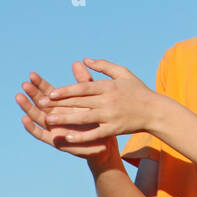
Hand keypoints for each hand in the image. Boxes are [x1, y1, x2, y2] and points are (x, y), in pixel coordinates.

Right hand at [16, 65, 116, 158]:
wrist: (105, 140)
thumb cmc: (97, 118)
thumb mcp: (91, 98)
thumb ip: (83, 82)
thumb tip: (77, 62)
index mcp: (63, 105)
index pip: (48, 92)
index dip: (40, 84)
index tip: (32, 74)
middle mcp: (55, 115)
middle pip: (40, 103)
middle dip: (32, 93)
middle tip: (24, 84)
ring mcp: (53, 128)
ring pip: (36, 116)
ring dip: (27, 107)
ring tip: (19, 96)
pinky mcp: (55, 141)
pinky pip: (40, 134)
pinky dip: (31, 127)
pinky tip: (24, 119)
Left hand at [38, 59, 158, 140]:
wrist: (155, 111)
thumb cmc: (138, 91)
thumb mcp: (124, 73)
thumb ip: (104, 66)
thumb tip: (84, 60)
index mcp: (109, 87)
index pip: (83, 88)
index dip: (66, 90)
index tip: (50, 92)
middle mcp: (108, 101)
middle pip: (80, 102)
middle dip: (59, 103)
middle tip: (41, 104)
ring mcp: (111, 116)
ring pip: (84, 118)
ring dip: (65, 118)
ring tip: (48, 119)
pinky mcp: (114, 129)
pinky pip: (94, 134)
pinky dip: (80, 136)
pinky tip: (66, 137)